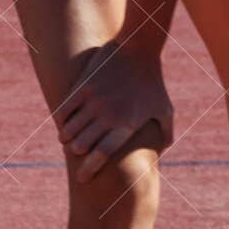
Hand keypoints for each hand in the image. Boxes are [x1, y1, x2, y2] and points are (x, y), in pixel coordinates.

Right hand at [55, 42, 172, 182]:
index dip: (91, 168)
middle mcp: (109, 116)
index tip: (83, 179)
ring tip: (67, 140)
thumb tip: (165, 148)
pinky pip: (65, 110)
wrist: (138, 49)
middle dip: (78, 153)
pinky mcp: (83, 87)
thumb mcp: (165, 108)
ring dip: (67, 138)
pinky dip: (62, 120)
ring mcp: (94, 101)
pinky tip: (63, 124)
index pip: (104, 154)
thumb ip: (166, 131)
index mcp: (128, 124)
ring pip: (71, 129)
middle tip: (76, 154)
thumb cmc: (154, 82)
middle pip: (83, 144)